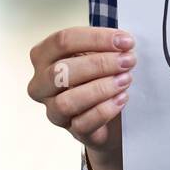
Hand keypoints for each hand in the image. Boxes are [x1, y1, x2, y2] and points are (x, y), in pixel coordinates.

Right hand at [27, 27, 135, 169]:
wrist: (111, 115)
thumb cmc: (100, 77)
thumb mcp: (99, 54)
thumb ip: (104, 46)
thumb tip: (123, 41)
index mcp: (44, 56)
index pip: (62, 41)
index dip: (95, 39)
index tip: (124, 41)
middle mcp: (42, 84)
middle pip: (61, 71)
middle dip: (99, 64)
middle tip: (127, 61)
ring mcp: (54, 109)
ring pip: (66, 101)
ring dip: (100, 88)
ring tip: (125, 80)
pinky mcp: (71, 130)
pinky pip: (82, 123)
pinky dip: (105, 110)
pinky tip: (121, 98)